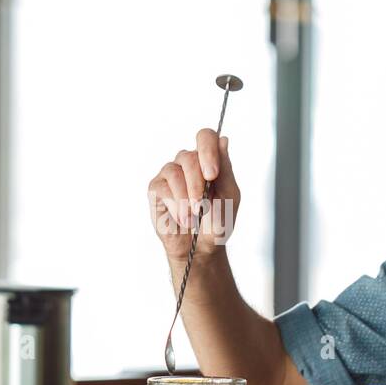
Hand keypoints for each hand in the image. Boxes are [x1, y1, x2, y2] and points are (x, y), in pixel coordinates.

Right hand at [147, 128, 239, 261]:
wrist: (201, 247)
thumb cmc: (217, 221)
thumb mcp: (229, 196)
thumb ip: (226, 169)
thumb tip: (223, 140)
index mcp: (208, 160)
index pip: (206, 137)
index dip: (208, 151)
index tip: (212, 175)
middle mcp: (187, 162)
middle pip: (189, 157)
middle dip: (197, 184)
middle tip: (202, 207)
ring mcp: (170, 173)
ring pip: (174, 172)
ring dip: (186, 198)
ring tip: (193, 217)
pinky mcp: (156, 188)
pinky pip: (163, 188)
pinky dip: (175, 205)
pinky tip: (183, 218)